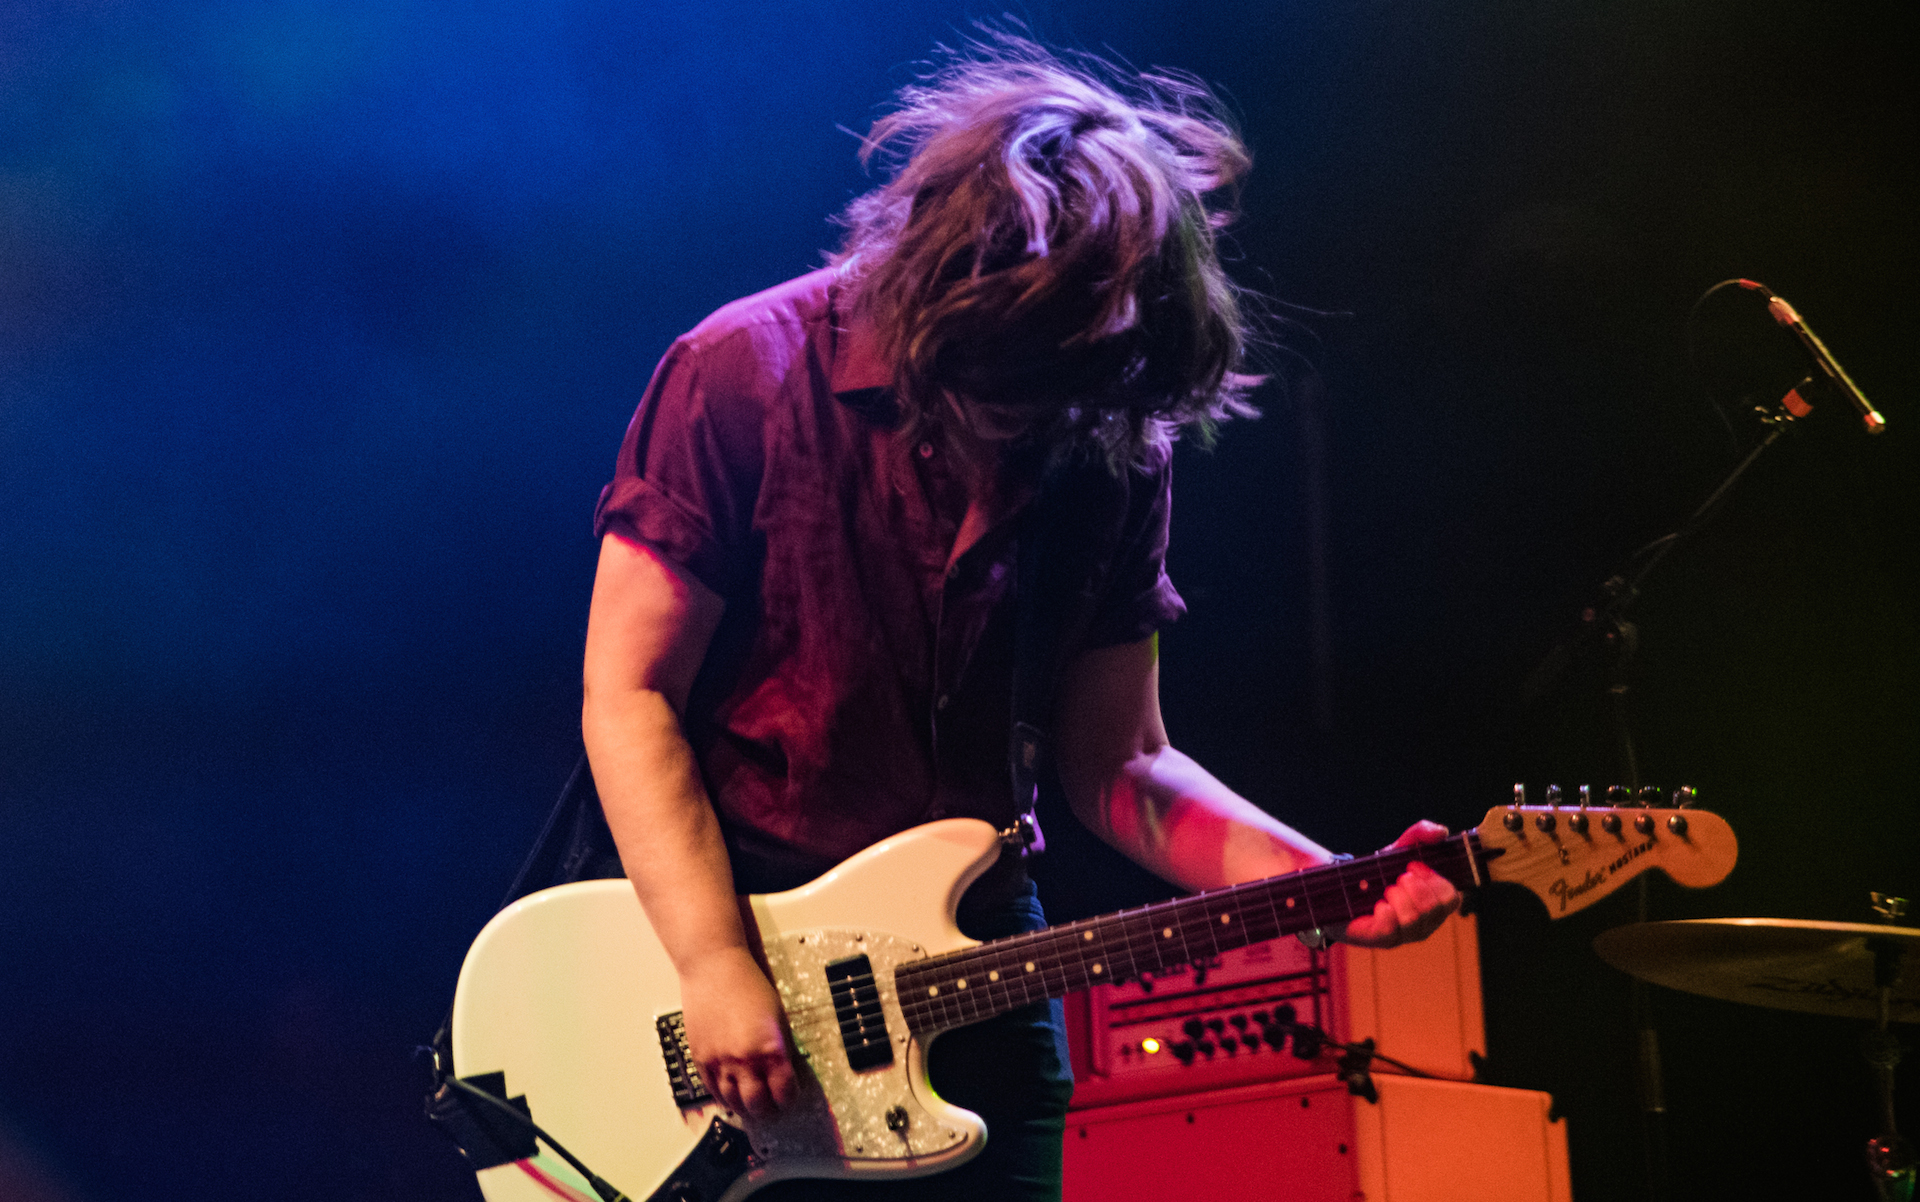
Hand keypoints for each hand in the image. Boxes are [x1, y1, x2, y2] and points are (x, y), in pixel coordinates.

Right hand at [678, 946, 797, 1117]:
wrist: (714, 968)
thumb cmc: (748, 984)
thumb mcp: (778, 1017)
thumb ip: (781, 1048)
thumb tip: (784, 1071)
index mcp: (771, 1050)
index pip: (784, 1092)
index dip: (789, 1099)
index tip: (789, 1098)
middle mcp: (745, 1060)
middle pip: (758, 1105)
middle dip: (767, 1110)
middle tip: (771, 1108)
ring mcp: (720, 1061)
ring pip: (733, 1102)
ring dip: (744, 1108)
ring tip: (751, 1106)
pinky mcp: (700, 1058)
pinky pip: (712, 1090)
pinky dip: (723, 1098)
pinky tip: (730, 1097)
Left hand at [1335, 820, 1460, 947]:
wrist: (1345, 888)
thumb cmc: (1380, 873)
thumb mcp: (1399, 850)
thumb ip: (1420, 835)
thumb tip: (1440, 831)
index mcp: (1436, 903)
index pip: (1451, 898)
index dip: (1434, 879)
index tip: (1413, 865)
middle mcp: (1426, 923)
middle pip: (1433, 908)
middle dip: (1414, 887)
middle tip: (1398, 878)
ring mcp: (1405, 935)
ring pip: (1412, 919)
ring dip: (1397, 897)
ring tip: (1386, 889)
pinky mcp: (1383, 941)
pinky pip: (1390, 929)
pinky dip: (1383, 911)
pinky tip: (1377, 904)